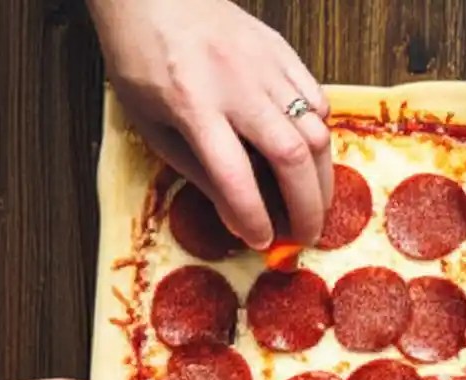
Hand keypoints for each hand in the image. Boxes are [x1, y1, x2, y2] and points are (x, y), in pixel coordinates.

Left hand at [88, 0, 332, 248]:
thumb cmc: (142, 58)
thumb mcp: (151, 122)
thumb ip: (196, 167)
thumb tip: (238, 213)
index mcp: (191, 105)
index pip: (233, 175)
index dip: (252, 215)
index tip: (262, 241)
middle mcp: (236, 85)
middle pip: (290, 156)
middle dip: (307, 205)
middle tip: (308, 235)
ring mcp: (265, 66)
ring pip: (315, 130)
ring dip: (323, 177)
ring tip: (318, 203)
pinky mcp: (283, 53)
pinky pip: (316, 100)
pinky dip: (320, 133)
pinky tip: (312, 154)